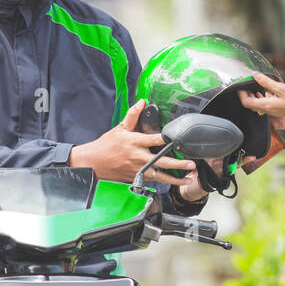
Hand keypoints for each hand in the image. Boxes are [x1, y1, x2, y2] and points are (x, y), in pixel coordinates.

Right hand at [69, 99, 196, 183]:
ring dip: (175, 179)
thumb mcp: (120, 129)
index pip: (155, 139)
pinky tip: (174, 183)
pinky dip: (164, 182)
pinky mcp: (136, 178)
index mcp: (135, 142)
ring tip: (188, 180)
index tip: (180, 139)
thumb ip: (132, 115)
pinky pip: (152, 181)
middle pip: (162, 161)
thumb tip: (142, 102)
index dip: (168, 139)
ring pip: (160, 176)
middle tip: (191, 164)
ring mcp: (138, 169)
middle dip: (178, 164)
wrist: (93, 163)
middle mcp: (138, 157)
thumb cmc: (106, 145)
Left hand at [237, 72, 284, 118]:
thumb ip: (266, 82)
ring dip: (253, 97)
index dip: (241, 94)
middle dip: (245, 95)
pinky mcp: (278, 109)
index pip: (247, 102)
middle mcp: (269, 110)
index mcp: (267, 105)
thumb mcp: (281, 88)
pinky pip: (264, 106)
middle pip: (250, 105)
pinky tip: (263, 92)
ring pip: (257, 106)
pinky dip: (260, 99)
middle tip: (244, 85)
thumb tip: (255, 75)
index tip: (240, 86)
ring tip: (252, 87)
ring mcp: (273, 111)